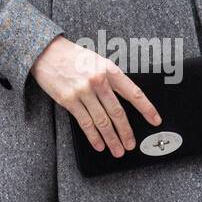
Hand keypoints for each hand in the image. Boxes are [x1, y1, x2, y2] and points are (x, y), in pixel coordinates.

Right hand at [30, 36, 160, 156]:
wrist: (46, 52)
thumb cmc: (72, 56)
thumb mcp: (96, 60)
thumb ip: (110, 77)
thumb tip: (123, 99)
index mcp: (109, 69)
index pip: (133, 93)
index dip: (146, 108)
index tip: (155, 120)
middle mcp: (98, 80)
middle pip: (117, 113)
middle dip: (126, 132)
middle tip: (131, 145)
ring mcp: (83, 91)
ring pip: (102, 121)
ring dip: (111, 139)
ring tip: (117, 150)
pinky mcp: (69, 100)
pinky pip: (85, 123)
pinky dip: (94, 137)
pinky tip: (99, 144)